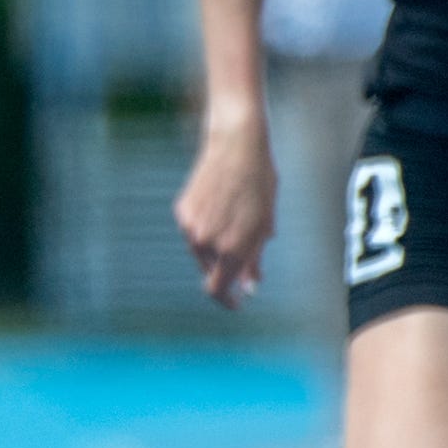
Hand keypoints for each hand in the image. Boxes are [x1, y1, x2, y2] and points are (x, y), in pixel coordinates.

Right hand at [174, 118, 275, 309]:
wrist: (236, 145)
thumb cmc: (260, 184)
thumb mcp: (265, 224)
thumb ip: (254, 259)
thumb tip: (249, 285)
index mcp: (233, 249)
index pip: (218, 289)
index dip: (227, 300)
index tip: (236, 302)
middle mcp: (207, 242)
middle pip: (212, 271)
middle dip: (228, 270)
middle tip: (247, 259)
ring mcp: (191, 226)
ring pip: (202, 252)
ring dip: (218, 249)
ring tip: (237, 222)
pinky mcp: (182, 211)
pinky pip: (194, 232)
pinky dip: (207, 229)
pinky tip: (222, 207)